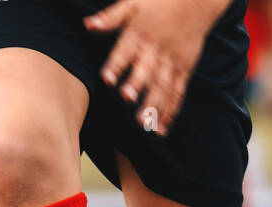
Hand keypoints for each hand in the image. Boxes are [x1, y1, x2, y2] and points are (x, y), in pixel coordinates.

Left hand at [84, 0, 230, 135]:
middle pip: (146, 69)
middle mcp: (155, 50)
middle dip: (138, 84)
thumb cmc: (157, 2)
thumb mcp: (132, 4)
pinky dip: (171, 110)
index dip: (116, 64)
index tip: (107, 79)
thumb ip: (110, 17)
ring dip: (154, 105)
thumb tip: (87, 24)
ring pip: (163, 85)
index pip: (125, 51)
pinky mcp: (184, 69)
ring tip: (145, 123)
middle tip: (128, 98)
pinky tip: (163, 127)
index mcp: (138, 35)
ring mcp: (171, 61)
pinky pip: (178, 92)